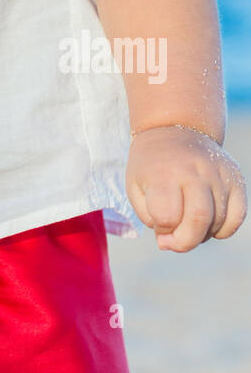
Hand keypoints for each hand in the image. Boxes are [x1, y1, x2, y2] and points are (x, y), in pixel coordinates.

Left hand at [126, 125, 246, 251]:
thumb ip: (148, 217)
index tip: (157, 223)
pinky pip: (237, 217)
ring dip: (200, 235)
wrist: (173, 129)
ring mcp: (219, 174)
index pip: (167, 215)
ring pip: (218, 222)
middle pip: (198, 219)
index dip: (161, 229)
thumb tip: (170, 241)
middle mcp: (195, 171)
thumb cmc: (151, 165)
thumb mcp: (135, 186)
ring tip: (186, 222)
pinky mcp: (236, 178)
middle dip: (184, 242)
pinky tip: (207, 222)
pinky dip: (222, 229)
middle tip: (172, 240)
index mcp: (164, 172)